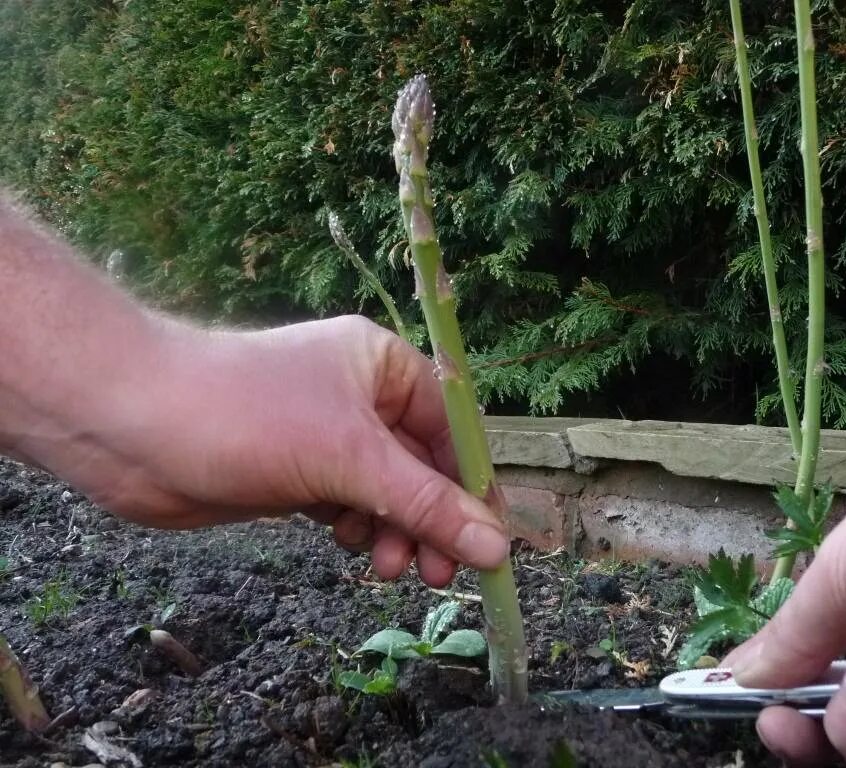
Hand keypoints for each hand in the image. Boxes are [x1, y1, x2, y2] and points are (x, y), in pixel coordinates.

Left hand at [37, 315, 508, 587]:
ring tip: (388, 565)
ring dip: (395, 531)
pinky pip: (349, 506)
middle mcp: (360, 396)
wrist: (131, 425)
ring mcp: (326, 436)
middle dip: (431, 519)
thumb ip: (426, 504)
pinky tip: (348, 544)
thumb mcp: (350, 459)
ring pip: (385, 493)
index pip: (451, 428)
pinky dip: (358, 529)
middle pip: (421, 466)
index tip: (489, 540)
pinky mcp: (297, 473)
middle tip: (441, 574)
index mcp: (382, 366)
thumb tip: (496, 547)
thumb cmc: (247, 415)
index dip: (472, 485)